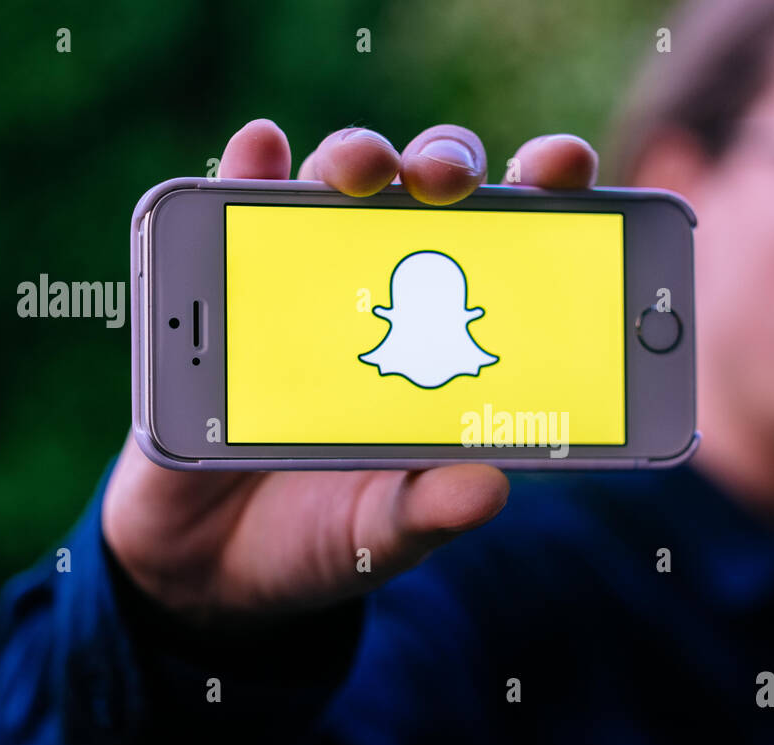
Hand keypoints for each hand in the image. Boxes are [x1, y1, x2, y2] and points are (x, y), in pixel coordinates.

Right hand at [102, 119, 598, 619]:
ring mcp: (306, 281)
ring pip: (340, 186)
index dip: (545, 195)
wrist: (208, 565)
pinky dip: (248, 169)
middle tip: (450, 182)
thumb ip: (429, 511)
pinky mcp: (228, 287)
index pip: (511, 249)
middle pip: (428, 197)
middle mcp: (387, 294)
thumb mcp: (384, 533)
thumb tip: (490, 489)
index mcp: (450, 346)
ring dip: (355, 159)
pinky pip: (236, 209)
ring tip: (361, 169)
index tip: (566, 166)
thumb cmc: (321, 537)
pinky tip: (260, 149)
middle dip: (449, 165)